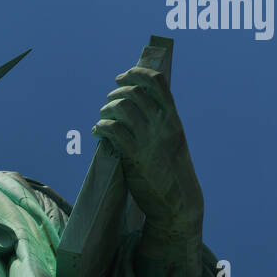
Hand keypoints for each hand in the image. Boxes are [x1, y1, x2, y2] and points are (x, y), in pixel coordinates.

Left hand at [92, 65, 203, 234]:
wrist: (178, 202)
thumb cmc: (173, 174)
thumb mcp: (173, 143)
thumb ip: (161, 125)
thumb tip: (141, 110)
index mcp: (173, 118)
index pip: (156, 81)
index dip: (136, 73)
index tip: (122, 77)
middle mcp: (162, 124)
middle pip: (134, 91)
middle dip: (116, 93)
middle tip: (108, 102)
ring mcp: (148, 139)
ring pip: (122, 107)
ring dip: (107, 109)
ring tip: (102, 118)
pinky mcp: (134, 156)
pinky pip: (113, 130)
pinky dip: (102, 126)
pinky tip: (98, 132)